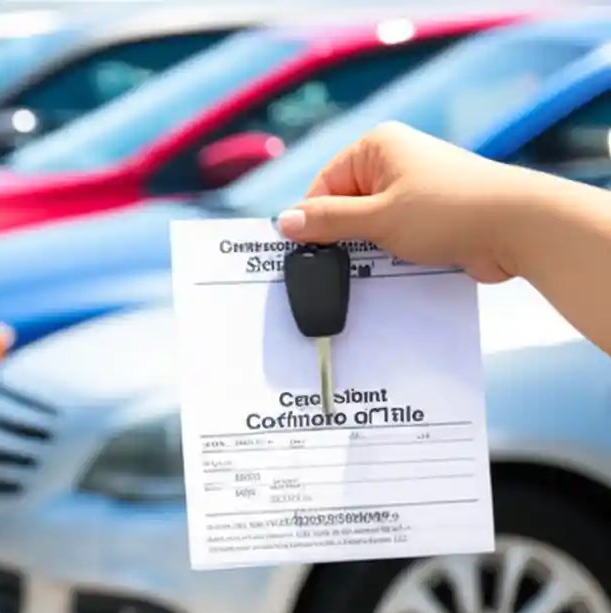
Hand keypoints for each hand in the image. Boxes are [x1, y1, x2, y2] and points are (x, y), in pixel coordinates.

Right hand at [276, 121, 528, 282]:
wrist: (521, 227)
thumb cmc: (448, 212)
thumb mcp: (377, 218)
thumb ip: (328, 222)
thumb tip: (283, 222)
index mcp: (376, 147)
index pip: (323, 186)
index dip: (314, 220)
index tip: (306, 254)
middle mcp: (395, 162)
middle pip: (346, 205)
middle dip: (342, 238)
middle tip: (335, 270)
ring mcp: (416, 188)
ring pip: (371, 225)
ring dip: (368, 251)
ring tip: (368, 272)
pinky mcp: (433, 215)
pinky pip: (396, 236)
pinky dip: (390, 256)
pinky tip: (389, 274)